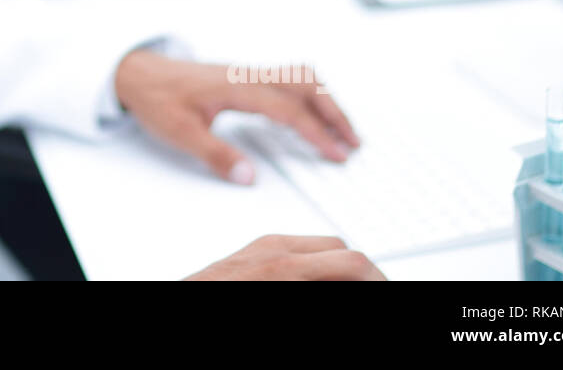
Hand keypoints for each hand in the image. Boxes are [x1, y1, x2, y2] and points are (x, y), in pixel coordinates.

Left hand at [113, 51, 359, 182]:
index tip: (337, 154)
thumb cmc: (157, 98)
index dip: (316, 132)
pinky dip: (309, 96)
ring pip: (299, 77)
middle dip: (334, 111)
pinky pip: (287, 79)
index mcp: (236, 87)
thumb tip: (248, 176)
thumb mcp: (179, 133)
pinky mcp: (245, 77)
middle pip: (304, 84)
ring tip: (342, 131)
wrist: (138, 72)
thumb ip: (215, 154)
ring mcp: (247, 73)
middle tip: (354, 142)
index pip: (287, 109)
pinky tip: (313, 117)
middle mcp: (247, 75)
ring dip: (325, 101)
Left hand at [185, 234, 385, 279]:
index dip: (377, 277)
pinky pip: (294, 250)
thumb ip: (319, 282)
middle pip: (339, 248)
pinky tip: (311, 283)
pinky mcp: (250, 252)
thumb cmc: (224, 295)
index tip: (385, 287)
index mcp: (285, 266)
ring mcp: (260, 247)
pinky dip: (312, 266)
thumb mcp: (284, 286)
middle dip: (359, 271)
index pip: (352, 260)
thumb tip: (351, 278)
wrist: (178, 314)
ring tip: (342, 287)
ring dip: (335, 267)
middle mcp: (273, 249)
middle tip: (370, 287)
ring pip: (318, 247)